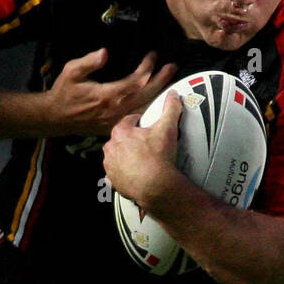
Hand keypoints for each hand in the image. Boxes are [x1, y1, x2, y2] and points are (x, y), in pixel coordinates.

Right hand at [52, 49, 176, 144]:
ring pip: (145, 107)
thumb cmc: (64, 93)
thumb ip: (88, 62)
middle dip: (161, 79)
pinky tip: (157, 99)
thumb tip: (105, 53)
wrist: (57, 118)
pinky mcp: (115, 125)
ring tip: (170, 82)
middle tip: (172, 67)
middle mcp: (115, 109)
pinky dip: (150, 107)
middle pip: (146, 94)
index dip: (147, 67)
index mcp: (107, 95)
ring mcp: (116, 120)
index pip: (135, 80)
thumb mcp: (71, 72)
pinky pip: (138, 117)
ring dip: (159, 94)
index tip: (153, 55)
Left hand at [102, 90, 182, 208]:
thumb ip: (170, 108)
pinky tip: (135, 173)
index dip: (141, 122)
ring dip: (128, 156)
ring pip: (118, 156)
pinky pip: (117, 173)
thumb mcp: (167, 128)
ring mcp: (111, 165)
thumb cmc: (157, 159)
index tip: (148, 127)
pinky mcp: (113, 180)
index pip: (129, 121)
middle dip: (134, 140)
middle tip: (149, 144)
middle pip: (123, 138)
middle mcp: (111, 148)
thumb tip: (172, 96)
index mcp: (120, 132)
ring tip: (144, 159)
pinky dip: (124, 173)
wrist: (155, 187)